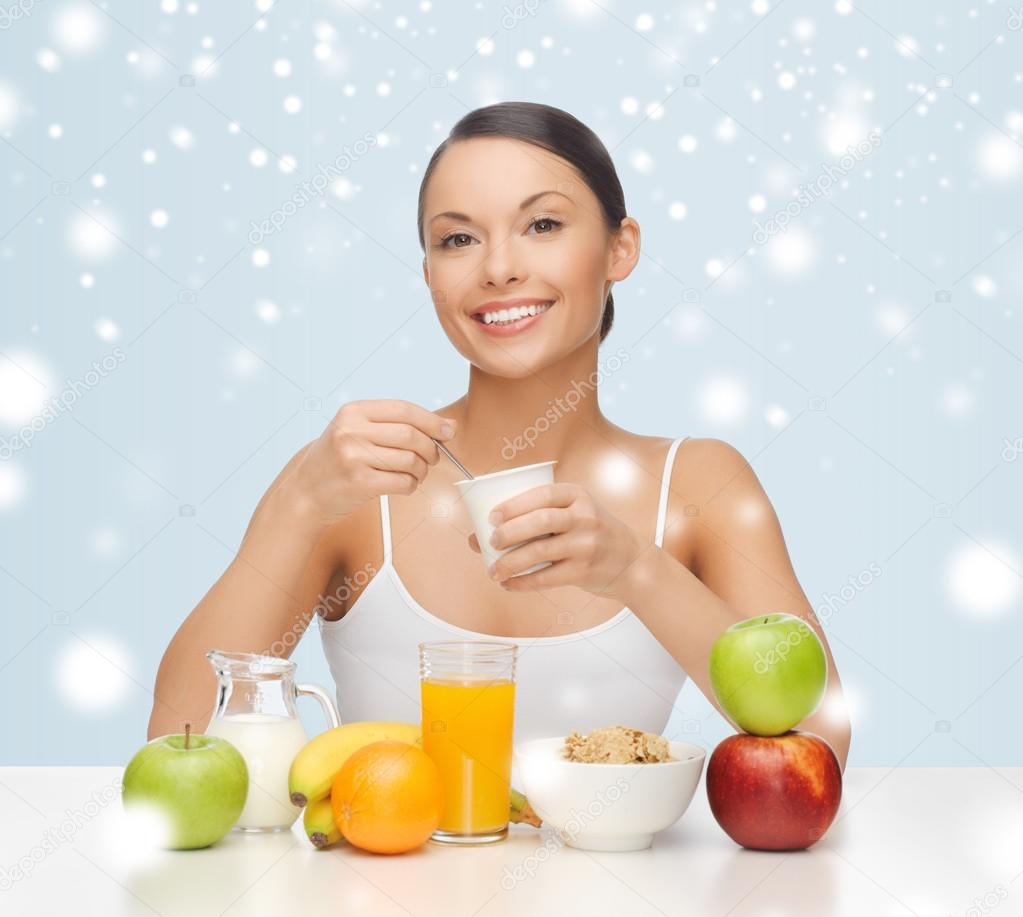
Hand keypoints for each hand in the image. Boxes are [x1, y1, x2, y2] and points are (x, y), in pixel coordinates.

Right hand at [284, 399, 456, 526]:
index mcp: (353, 412)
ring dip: (422, 471)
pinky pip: (403, 482)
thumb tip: (449, 425)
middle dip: (431, 449)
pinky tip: (404, 485)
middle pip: (411, 435)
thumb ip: (397, 425)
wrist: (305, 492)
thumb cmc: (337, 461)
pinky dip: (411, 485)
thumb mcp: (357, 432)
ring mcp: (353, 457)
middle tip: (432, 459)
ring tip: (416, 474)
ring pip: (410, 460)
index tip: (449, 432)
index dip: (432, 421)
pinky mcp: (359, 483)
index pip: (404, 410)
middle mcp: (351, 431)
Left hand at [467, 483, 646, 597]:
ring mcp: (586, 545)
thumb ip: (536, 518)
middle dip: (508, 533)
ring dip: (510, 563)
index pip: (542, 494)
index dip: (514, 504)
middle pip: (539, 522)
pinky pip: (546, 578)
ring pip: (540, 552)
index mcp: (578, 495)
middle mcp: (585, 517)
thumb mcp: (575, 513)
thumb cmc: (591, 534)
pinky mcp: (584, 571)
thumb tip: (478, 535)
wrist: (631, 562)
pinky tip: (509, 584)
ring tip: (493, 571)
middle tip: (490, 542)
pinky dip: (523, 583)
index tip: (492, 516)